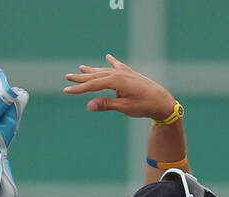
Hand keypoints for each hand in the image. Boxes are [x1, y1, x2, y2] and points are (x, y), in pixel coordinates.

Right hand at [63, 54, 177, 121]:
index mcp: (115, 81)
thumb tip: (88, 106)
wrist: (162, 101)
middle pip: (95, 76)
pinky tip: (108, 57)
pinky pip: (118, 66)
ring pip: (104, 70)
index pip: (92, 85)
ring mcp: (124, 72)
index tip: (66, 91)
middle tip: (67, 77)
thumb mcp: (124, 108)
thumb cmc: (144, 106)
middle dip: (81, 78)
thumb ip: (106, 105)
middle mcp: (118, 73)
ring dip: (92, 70)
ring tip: (81, 68)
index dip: (78, 89)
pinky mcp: (131, 74)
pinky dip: (111, 62)